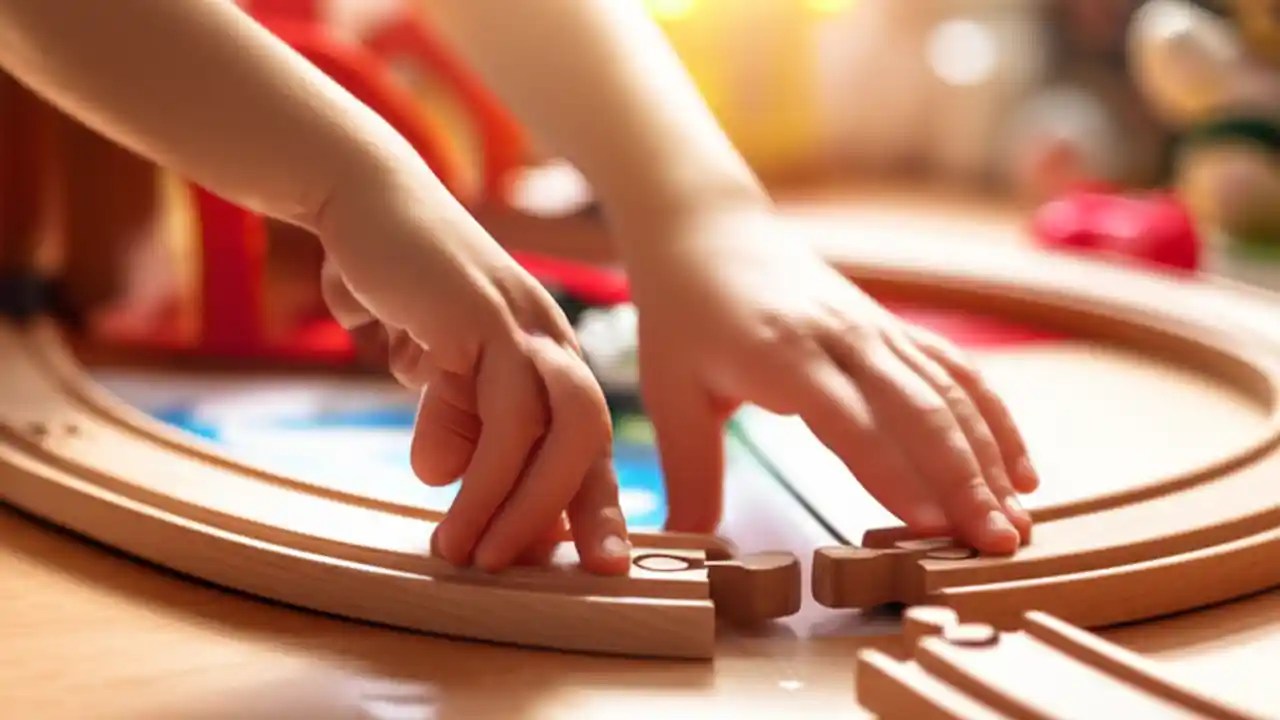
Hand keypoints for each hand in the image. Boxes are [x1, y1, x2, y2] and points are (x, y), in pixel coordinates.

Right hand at [317, 175, 629, 574]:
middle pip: (592, 434)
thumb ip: (449, 416)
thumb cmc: (398, 283)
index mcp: (545, 352)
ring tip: (477, 559)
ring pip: (556, 432)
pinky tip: (443, 502)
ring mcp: (520, 326)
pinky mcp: (482, 318)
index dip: (595, 499)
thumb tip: (442, 475)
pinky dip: (478, 473)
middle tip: (586, 573)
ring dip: (523, 505)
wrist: (360, 203)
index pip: (584, 435)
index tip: (600, 562)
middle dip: (594, 508)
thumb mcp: (430, 365)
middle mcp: (547, 339)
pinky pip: (499, 413)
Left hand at [622, 206, 1037, 553]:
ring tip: (1020, 518)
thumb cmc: (685, 314)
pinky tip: (1020, 465)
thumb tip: (692, 543)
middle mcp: (843, 339)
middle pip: (919, 410)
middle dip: (966, 479)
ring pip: (949, 391)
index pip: (852, 423)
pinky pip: (955, 369)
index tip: (935, 528)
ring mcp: (875, 329)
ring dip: (990, 455)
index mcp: (784, 356)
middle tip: (999, 542)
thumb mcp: (670, 393)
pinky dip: (994, 416)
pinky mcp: (892, 326)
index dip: (897, 475)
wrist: (709, 231)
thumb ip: (690, 471)